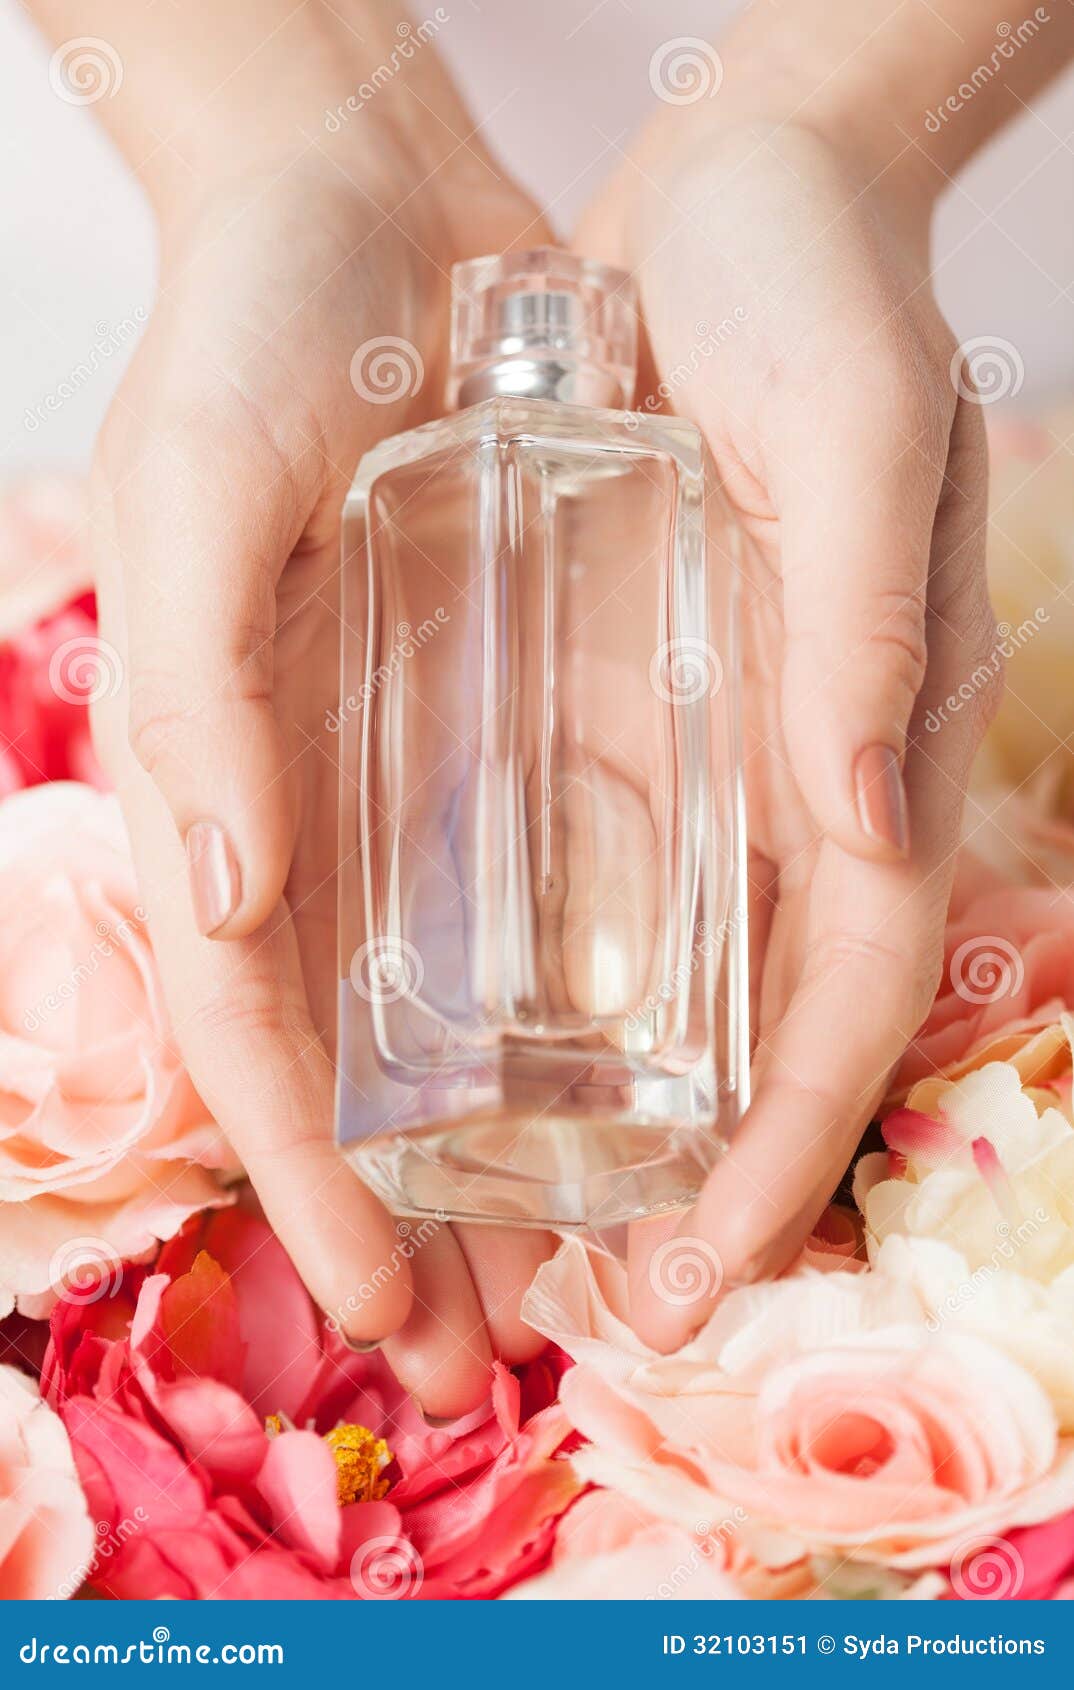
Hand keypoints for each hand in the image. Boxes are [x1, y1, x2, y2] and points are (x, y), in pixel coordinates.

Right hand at [90, 136, 556, 1415]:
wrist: (369, 210)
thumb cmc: (246, 341)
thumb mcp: (191, 500)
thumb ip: (196, 698)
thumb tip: (233, 905)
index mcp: (219, 797)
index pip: (259, 1037)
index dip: (309, 1189)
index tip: (377, 1316)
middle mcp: (316, 812)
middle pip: (361, 1065)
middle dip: (409, 1223)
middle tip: (486, 1355)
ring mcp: (414, 776)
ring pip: (457, 1010)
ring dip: (506, 1152)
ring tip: (570, 1272)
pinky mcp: (503, 714)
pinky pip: (545, 883)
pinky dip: (583, 999)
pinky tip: (643, 1080)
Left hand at [576, 116, 999, 1346]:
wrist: (748, 193)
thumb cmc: (818, 288)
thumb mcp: (854, 431)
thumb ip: (862, 618)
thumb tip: (863, 821)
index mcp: (879, 739)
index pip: (853, 989)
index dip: (792, 1142)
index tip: (711, 1268)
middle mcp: (804, 772)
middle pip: (769, 1021)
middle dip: (706, 1179)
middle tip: (616, 1303)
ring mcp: (720, 748)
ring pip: (689, 975)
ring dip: (630, 1115)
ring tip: (546, 1231)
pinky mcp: (639, 699)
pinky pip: (614, 871)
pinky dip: (571, 984)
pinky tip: (497, 1052)